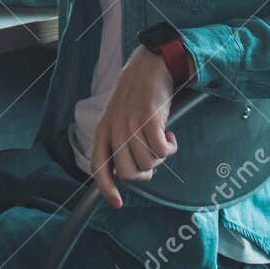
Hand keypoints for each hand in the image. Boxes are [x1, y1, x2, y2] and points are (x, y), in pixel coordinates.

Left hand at [90, 47, 182, 208]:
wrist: (150, 64)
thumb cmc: (137, 93)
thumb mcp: (118, 116)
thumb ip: (118, 140)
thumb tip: (124, 171)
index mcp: (103, 129)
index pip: (99, 166)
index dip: (106, 188)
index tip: (117, 203)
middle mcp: (114, 128)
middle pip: (128, 173)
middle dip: (145, 172)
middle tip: (152, 157)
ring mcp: (131, 124)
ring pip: (147, 164)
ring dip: (159, 157)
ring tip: (160, 138)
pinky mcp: (150, 119)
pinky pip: (162, 150)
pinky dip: (170, 147)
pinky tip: (169, 134)